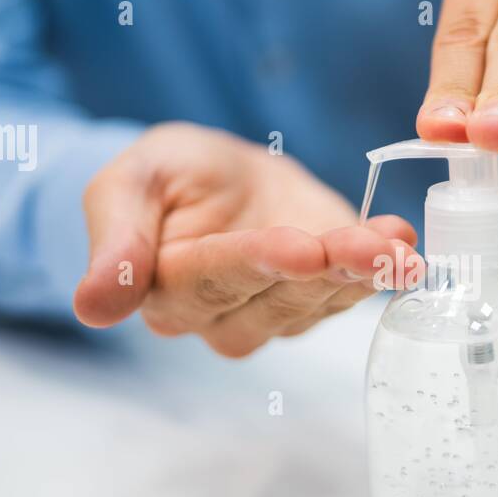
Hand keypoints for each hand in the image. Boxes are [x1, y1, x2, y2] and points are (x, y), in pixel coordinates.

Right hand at [73, 123, 418, 356]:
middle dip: (328, 268)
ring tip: (398, 245)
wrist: (214, 180)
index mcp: (168, 291)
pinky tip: (404, 242)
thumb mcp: (126, 185)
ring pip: (324, 298)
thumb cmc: (163, 179)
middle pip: (280, 295)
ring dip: (365, 270)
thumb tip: (92, 306)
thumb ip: (114, 241)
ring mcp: (279, 313)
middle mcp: (225, 317)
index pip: (214, 278)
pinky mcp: (322, 298)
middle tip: (369, 245)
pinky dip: (384, 266)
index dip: (257, 263)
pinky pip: (355, 289)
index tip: (299, 247)